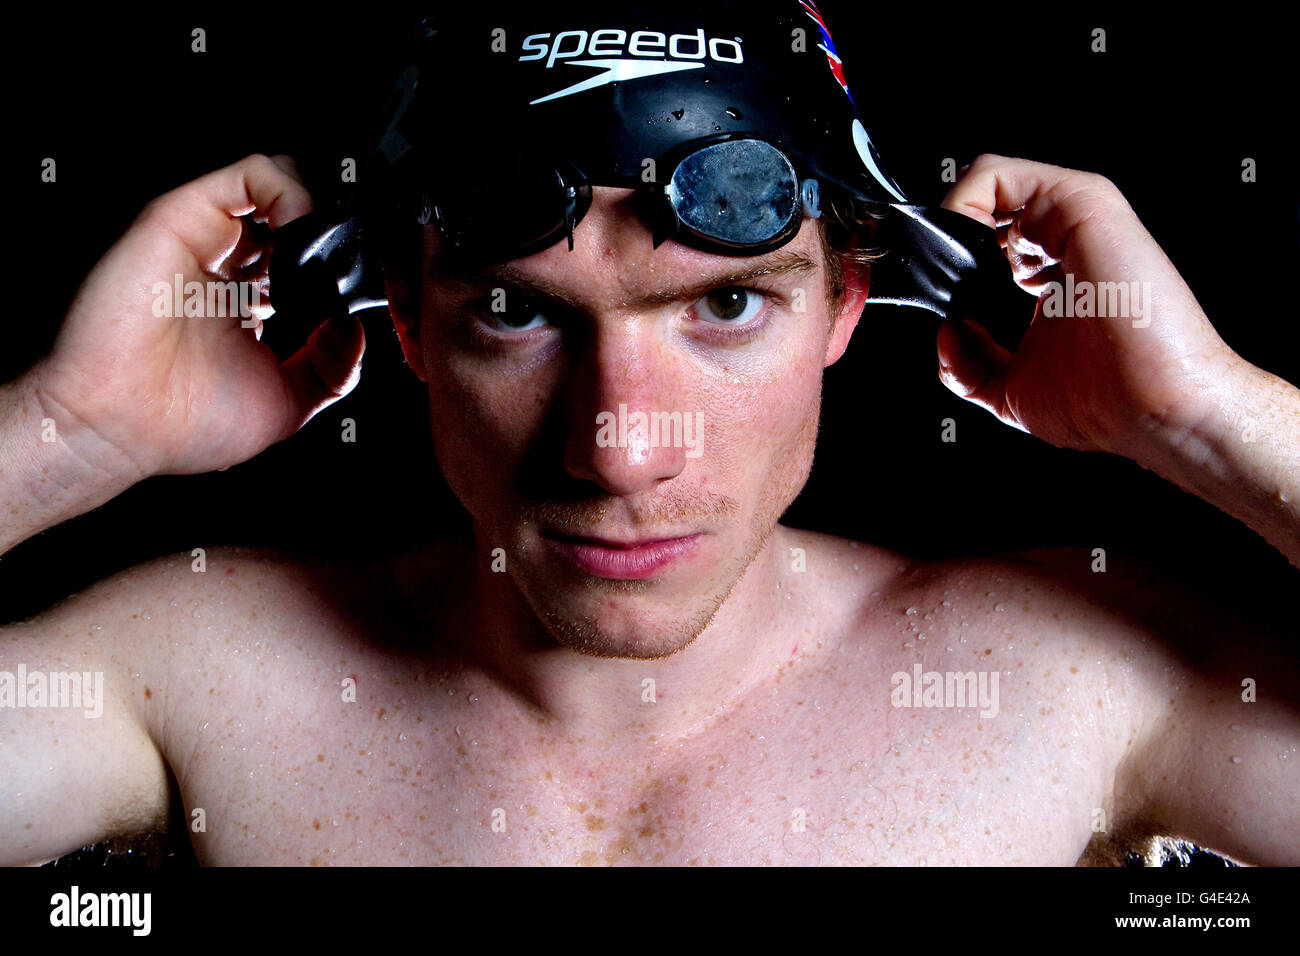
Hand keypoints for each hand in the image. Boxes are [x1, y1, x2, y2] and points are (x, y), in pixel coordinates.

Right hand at [34, 154, 364, 480]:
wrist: (120, 427)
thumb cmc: (184, 425)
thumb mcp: (287, 404)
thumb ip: (332, 370)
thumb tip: (355, 328)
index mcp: (248, 304)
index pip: (304, 260)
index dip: (337, 269)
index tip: (360, 294)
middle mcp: (228, 268)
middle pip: (294, 218)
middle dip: (332, 235)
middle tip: (348, 269)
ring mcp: (207, 241)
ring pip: (277, 186)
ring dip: (316, 211)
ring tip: (324, 256)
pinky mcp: (186, 219)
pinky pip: (249, 174)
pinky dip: (290, 192)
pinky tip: (303, 236)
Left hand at [936, 154, 1234, 463]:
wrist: (1156, 408)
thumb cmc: (1104, 403)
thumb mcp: (1010, 391)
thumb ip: (968, 364)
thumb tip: (946, 332)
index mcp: (1048, 276)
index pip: (985, 243)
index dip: (950, 268)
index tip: (939, 304)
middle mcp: (1061, 241)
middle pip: (982, 211)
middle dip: (945, 247)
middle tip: (942, 291)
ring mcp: (1072, 218)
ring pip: (986, 185)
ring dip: (950, 225)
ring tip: (956, 276)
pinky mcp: (1081, 202)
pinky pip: (997, 173)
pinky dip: (960, 203)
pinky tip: (963, 250)